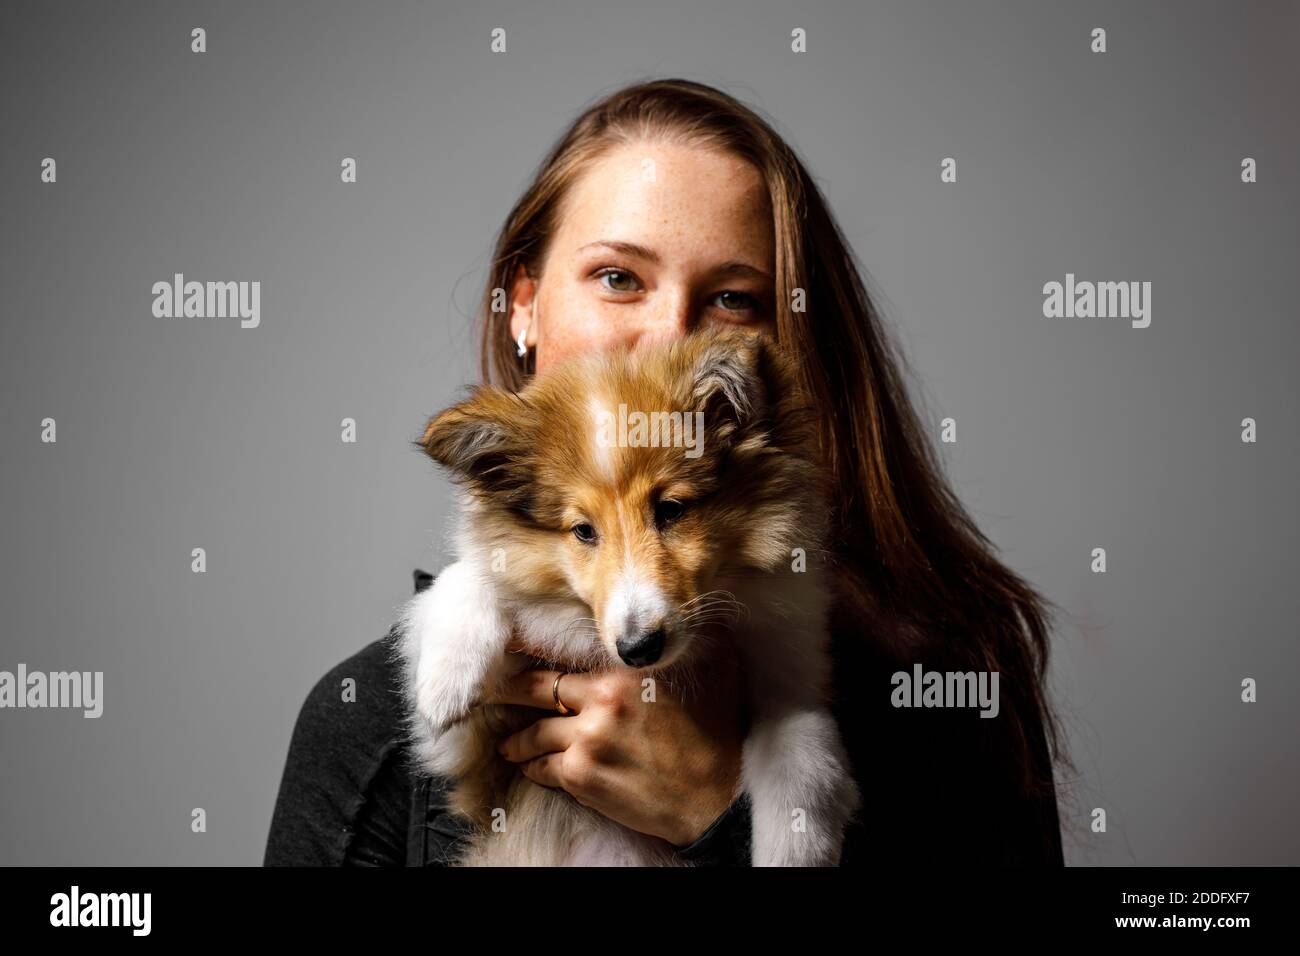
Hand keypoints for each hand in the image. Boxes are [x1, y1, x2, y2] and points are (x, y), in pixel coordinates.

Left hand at [485, 635, 746, 847]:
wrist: (715, 800)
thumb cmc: (715, 735)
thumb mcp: (717, 670)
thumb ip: (694, 635)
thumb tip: (686, 604)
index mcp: (627, 670)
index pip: (566, 649)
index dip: (534, 645)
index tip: (511, 642)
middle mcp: (601, 700)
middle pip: (537, 688)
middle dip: (507, 688)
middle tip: (490, 688)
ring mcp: (587, 740)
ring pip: (535, 733)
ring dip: (517, 739)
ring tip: (507, 741)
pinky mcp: (581, 777)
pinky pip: (543, 768)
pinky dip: (533, 767)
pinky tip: (528, 767)